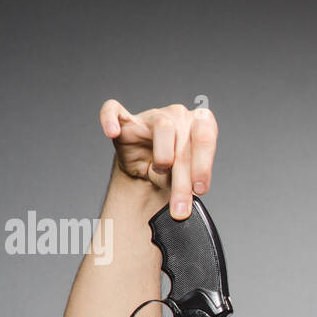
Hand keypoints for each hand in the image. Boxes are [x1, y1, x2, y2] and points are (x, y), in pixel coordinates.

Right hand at [98, 99, 218, 220]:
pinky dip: (110, 119)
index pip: (206, 138)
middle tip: (180, 206)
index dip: (203, 165)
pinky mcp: (126, 120)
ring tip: (161, 170)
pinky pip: (113, 111)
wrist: (149, 170)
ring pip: (163, 127)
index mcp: (201, 125)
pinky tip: (112, 132)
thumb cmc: (172, 170)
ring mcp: (153, 115)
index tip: (199, 189)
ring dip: (164, 155)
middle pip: (184, 142)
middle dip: (183, 179)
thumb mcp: (187, 178)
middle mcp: (180, 116)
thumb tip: (192, 198)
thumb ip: (191, 183)